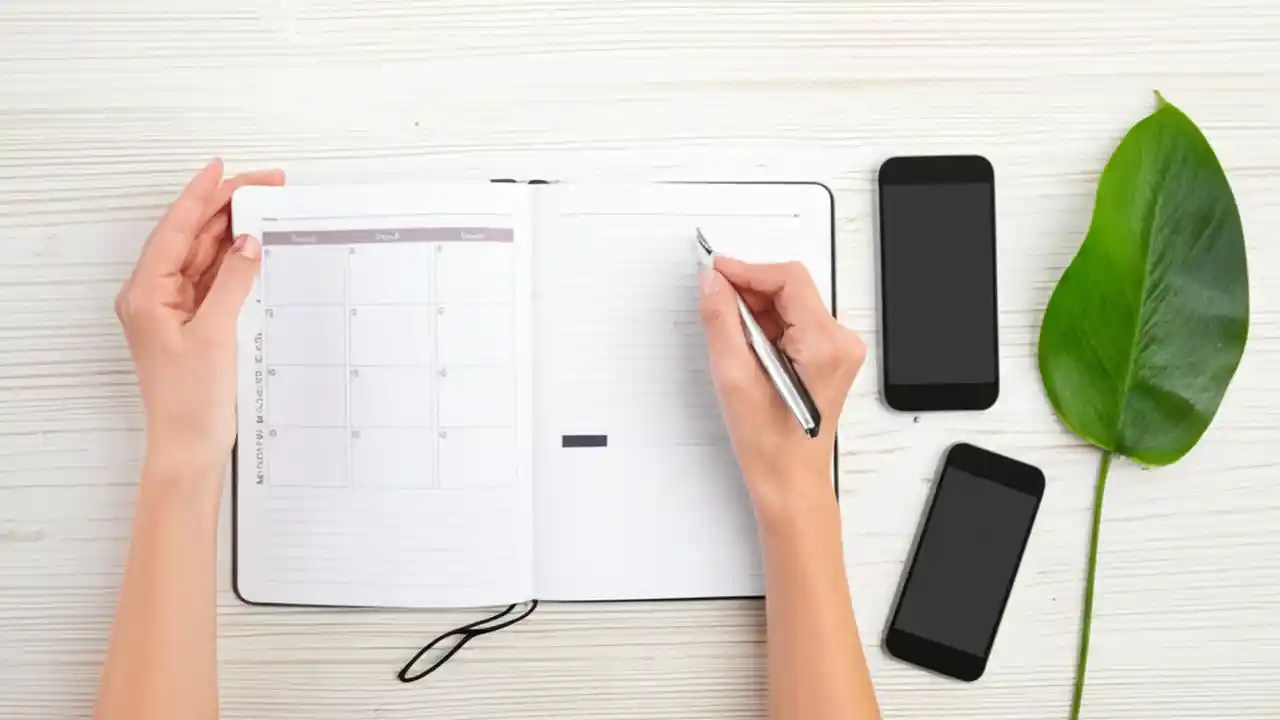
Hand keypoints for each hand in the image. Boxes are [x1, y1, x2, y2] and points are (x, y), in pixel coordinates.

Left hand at [116, 159, 283, 478]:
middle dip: (225, 208)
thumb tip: (248, 243)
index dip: (201, 195)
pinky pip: (215, 281)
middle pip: (190, 237)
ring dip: (233, 232)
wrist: (189, 447)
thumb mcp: (215, 334)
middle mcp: (155, 296)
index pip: (176, 229)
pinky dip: (235, 263)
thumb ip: (232, 283)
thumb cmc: (189, 401)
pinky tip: (255, 249)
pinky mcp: (193, 325)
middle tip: (264, 184)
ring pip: (205, 256)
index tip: (223, 169)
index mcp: (146, 293)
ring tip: (265, 208)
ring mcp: (174, 310)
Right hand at [699, 257, 864, 511]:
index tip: (717, 271)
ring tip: (733, 343)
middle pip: (790, 289)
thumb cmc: (771, 445)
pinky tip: (748, 351)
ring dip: (756, 312)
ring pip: (790, 305)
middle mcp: (840, 343)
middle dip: (749, 292)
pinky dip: (766, 327)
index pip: (789, 279)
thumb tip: (713, 283)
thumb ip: (721, 321)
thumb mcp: (734, 377)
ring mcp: (837, 350)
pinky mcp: (828, 356)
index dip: (748, 270)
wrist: (789, 480)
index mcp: (825, 346)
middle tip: (715, 303)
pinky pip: (794, 323)